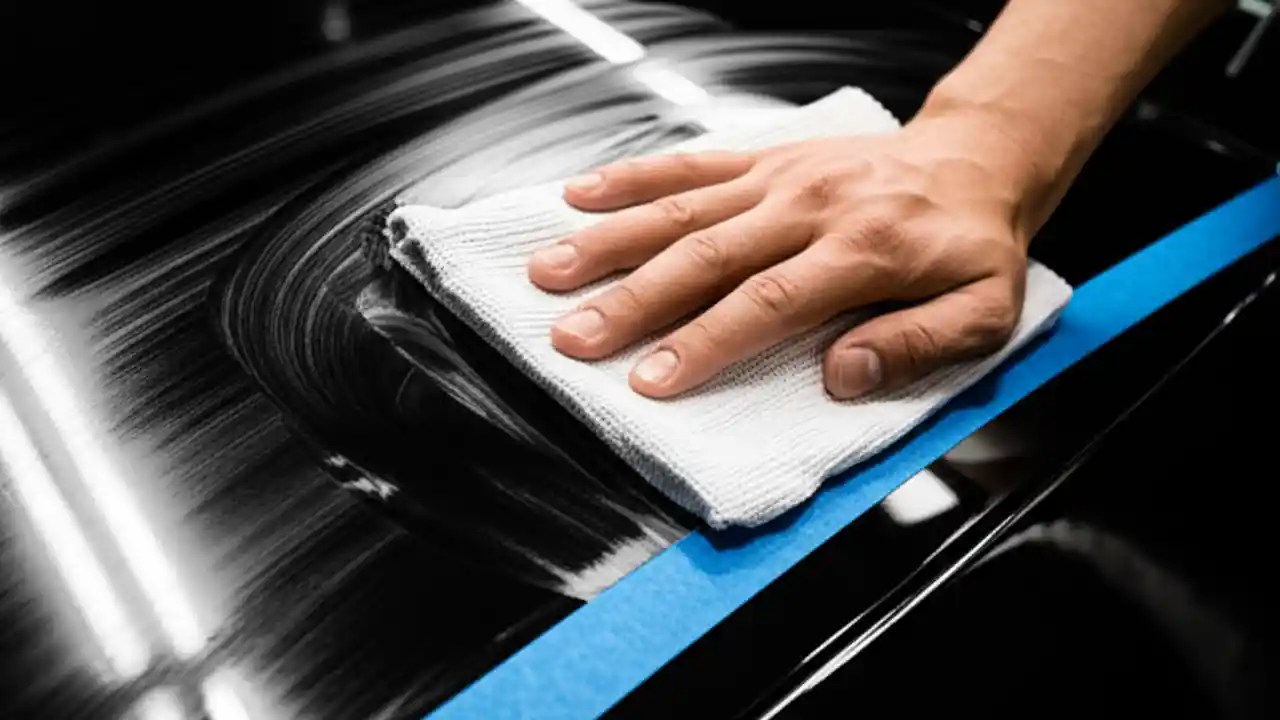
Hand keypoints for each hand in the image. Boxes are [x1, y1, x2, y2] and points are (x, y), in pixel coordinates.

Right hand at [527, 112, 1044, 399]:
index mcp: (862, 250)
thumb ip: (917, 346)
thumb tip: (841, 377)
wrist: (976, 160)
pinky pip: (691, 164)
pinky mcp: (764, 160)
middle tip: (572, 337)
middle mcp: (809, 207)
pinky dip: (632, 179)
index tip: (651, 380)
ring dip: (611, 240)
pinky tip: (579, 196)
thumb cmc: (973, 247)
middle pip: (707, 256)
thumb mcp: (982, 312)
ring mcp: (779, 178)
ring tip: (550, 270)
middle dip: (632, 299)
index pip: (768, 301)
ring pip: (684, 208)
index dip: (705, 341)